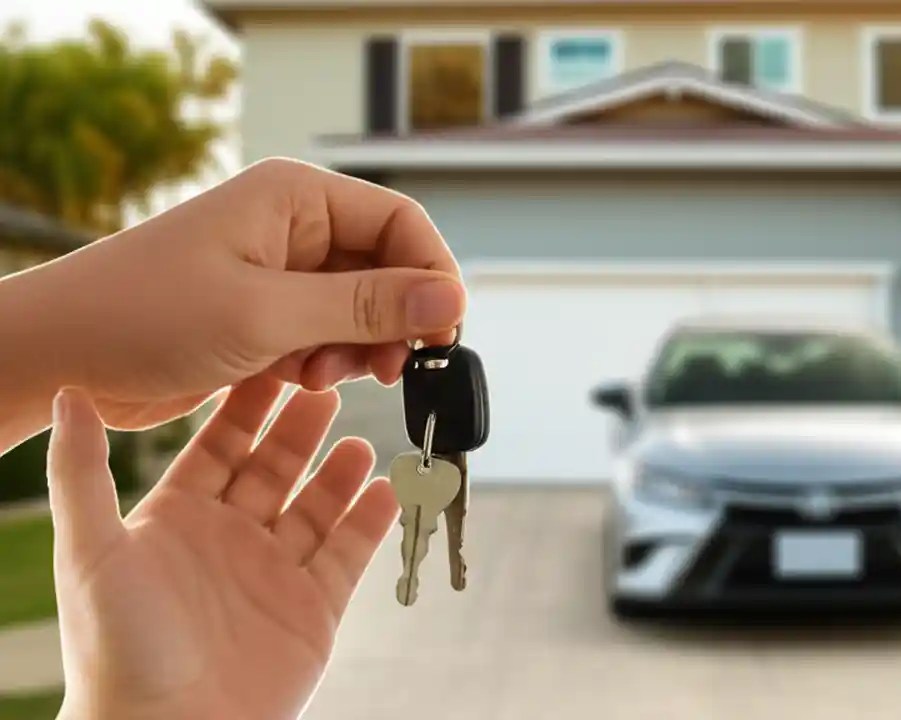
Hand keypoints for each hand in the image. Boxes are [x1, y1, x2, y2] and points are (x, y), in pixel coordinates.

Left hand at [0, 157, 464, 437]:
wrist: (57, 357)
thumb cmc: (143, 314)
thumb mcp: (266, 312)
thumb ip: (365, 306)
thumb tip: (452, 298)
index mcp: (295, 198)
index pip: (400, 223)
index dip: (432, 275)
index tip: (444, 332)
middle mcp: (293, 228)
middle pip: (386, 269)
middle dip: (393, 322)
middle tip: (388, 366)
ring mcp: (278, 274)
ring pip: (359, 310)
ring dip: (357, 349)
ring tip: (325, 373)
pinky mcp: (264, 316)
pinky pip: (325, 336)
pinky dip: (324, 363)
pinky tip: (297, 378)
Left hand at [48, 382, 398, 719]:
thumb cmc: (119, 648)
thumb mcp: (91, 550)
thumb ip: (82, 470)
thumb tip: (66, 393)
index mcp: (175, 518)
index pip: (219, 445)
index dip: (246, 405)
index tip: (271, 360)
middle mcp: (228, 538)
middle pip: (275, 467)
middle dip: (302, 428)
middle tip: (331, 383)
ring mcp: (274, 573)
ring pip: (317, 505)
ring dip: (340, 471)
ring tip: (361, 439)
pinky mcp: (314, 609)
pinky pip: (349, 553)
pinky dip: (370, 520)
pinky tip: (385, 487)